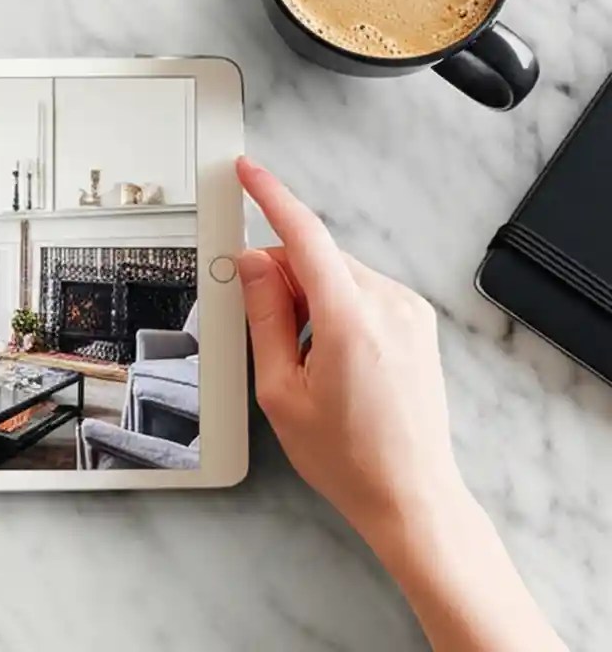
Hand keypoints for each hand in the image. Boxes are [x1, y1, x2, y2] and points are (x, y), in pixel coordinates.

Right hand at [236, 157, 564, 650]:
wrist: (410, 493)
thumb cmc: (349, 457)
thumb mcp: (281, 391)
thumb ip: (264, 317)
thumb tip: (253, 266)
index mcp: (351, 320)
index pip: (305, 236)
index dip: (272, 197)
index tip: (249, 172)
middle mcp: (389, 306)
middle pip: (318, 257)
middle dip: (281, 276)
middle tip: (263, 327)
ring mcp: (409, 313)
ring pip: (338, 275)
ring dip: (308, 298)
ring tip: (305, 361)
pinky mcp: (416, 323)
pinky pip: (361, 292)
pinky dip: (334, 309)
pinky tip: (328, 358)